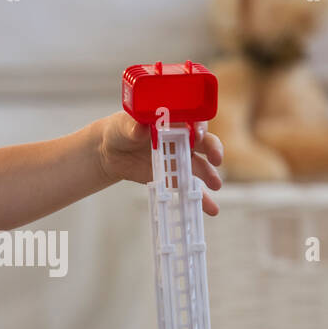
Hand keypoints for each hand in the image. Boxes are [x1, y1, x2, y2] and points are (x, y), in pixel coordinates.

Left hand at [95, 111, 223, 214]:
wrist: (111, 152)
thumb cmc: (121, 130)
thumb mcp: (124, 126)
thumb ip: (134, 127)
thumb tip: (141, 128)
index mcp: (173, 121)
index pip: (192, 120)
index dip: (199, 126)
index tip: (199, 134)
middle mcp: (181, 139)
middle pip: (204, 143)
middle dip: (213, 149)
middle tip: (216, 159)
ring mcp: (179, 159)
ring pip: (200, 167)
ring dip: (210, 175)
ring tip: (215, 184)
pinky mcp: (173, 177)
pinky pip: (189, 187)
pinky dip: (201, 198)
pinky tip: (210, 208)